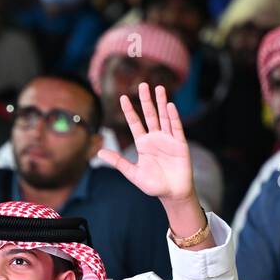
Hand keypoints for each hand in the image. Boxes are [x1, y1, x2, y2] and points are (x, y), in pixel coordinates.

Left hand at [95, 82, 194, 202]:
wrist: (173, 194)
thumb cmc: (154, 185)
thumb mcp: (133, 173)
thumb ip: (118, 162)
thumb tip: (99, 152)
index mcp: (143, 144)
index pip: (135, 123)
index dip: (129, 111)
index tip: (123, 97)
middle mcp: (155, 138)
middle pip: (150, 115)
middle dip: (146, 100)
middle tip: (143, 84)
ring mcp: (168, 140)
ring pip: (164, 117)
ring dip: (162, 103)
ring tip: (159, 88)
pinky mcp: (180, 144)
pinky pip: (176, 128)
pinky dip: (173, 117)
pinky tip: (170, 106)